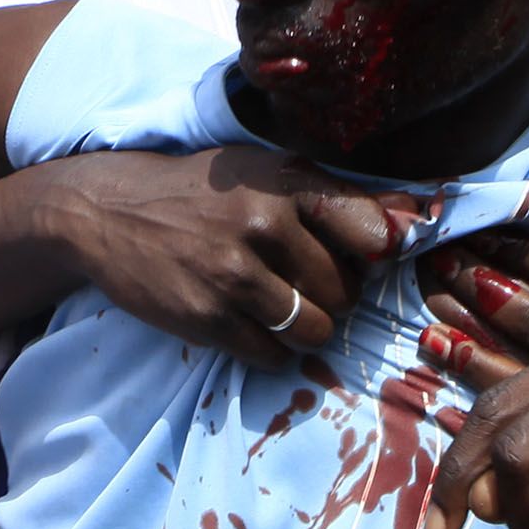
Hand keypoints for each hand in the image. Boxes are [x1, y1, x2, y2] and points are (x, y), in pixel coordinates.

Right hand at [35, 148, 404, 367]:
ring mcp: (234, 274)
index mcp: (285, 183)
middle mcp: (264, 224)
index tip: (373, 257)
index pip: (371, 226)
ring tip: (281, 309)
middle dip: (334, 297)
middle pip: (346, 291)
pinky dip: (271, 351)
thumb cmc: (200, 193)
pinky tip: (249, 324)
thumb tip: (421, 215)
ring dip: (307, 329)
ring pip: (316, 330)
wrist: (107, 211)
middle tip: (304, 285)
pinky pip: (272, 356)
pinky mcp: (207, 317)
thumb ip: (338, 196)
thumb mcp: (263, 173)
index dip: (381, 251)